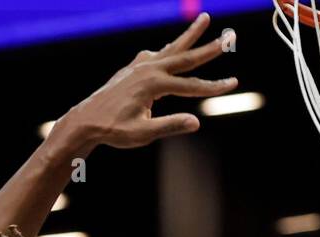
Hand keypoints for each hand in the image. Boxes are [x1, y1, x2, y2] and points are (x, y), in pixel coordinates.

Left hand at [55, 13, 237, 149]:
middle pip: (186, 57)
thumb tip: (196, 122)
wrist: (86, 121)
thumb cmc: (114, 130)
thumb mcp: (142, 134)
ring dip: (190, 35)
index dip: (214, 87)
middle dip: (209, 48)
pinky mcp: (133, 68)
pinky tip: (172, 49)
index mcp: (154, 85)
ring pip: (172, 48)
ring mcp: (140, 66)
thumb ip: (170, 126)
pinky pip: (157, 56)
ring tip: (205, 19)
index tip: (234, 83)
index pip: (192, 86)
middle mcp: (149, 69)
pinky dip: (169, 50)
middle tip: (229, 36)